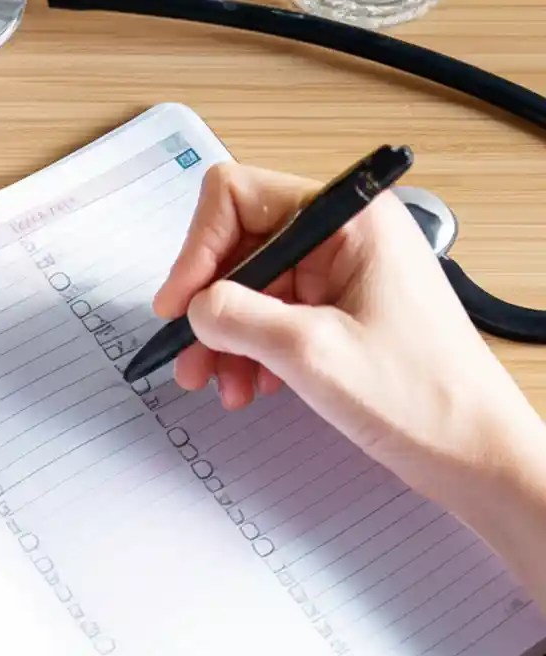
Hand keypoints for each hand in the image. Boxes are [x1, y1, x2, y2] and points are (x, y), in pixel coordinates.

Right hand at [151, 163, 545, 577]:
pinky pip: (272, 315)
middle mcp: (345, 235)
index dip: (198, 249)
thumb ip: (238, 318)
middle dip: (209, 304)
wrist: (478, 454)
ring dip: (224, 335)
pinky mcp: (341, 311)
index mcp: (349, 220)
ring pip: (251, 286)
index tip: (181, 304)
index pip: (238, 197)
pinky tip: (249, 385)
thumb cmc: (425, 399)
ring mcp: (344, 273)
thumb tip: (193, 306)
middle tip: (188, 353)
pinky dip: (249, 350)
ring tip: (216, 382)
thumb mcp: (310, 352)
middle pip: (240, 245)